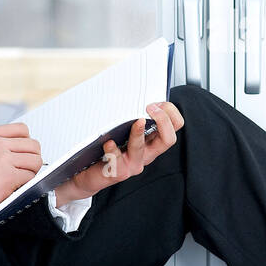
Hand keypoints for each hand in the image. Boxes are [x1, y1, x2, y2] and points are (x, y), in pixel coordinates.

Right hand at [0, 123, 41, 228]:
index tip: (22, 154)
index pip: (22, 129)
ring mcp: (3, 158)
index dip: (26, 143)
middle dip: (32, 159)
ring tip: (18, 179)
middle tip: (23, 169)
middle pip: (33, 145)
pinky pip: (31, 177)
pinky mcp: (8, 175)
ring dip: (31, 172)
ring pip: (36, 160)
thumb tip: (25, 148)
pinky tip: (13, 187)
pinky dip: (26, 184)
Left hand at [59, 101, 184, 203]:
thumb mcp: (124, 130)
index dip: (170, 112)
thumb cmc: (108, 148)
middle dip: (163, 120)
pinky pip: (118, 160)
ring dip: (138, 133)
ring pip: (141, 147)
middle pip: (169, 139)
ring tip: (135, 122)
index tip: (157, 102)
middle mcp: (147, 153)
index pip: (175, 126)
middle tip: (150, 107)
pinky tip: (108, 142)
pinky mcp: (119, 172)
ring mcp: (134, 164)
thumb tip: (132, 91)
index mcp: (152, 141)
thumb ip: (131, 116)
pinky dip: (113, 150)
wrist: (90, 173)